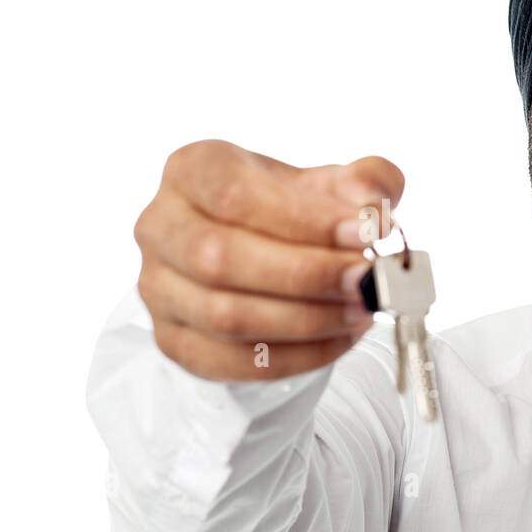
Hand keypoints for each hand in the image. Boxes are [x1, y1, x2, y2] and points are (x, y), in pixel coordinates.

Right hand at [134, 139, 403, 380]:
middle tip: (365, 280)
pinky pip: (232, 361)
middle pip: (220, 258)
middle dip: (305, 274)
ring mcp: (158, 288)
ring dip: (305, 319)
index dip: (303, 219)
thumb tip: (374, 213)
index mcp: (191, 170)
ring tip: (360, 310)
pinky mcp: (173, 340)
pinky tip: (339, 339)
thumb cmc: (291, 212)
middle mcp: (160, 226)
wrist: (261, 253)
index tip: (365, 234)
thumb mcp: (332, 184)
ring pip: (225, 316)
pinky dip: (295, 356)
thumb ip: (364, 184)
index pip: (234, 194)